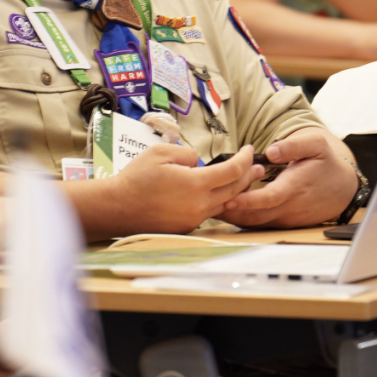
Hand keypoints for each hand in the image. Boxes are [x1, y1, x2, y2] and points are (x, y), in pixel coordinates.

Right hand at [109, 144, 264, 234]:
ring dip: (238, 190)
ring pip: (225, 203)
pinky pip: (210, 212)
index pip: (233, 170)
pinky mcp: (187, 227)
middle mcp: (200, 205)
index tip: (249, 149)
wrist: (118, 208)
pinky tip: (220, 194)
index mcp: (196, 184)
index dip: (245, 158)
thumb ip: (187, 153)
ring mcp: (194, 218)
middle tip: (258, 166)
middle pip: (235, 190)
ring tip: (246, 180)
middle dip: (249, 175)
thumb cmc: (136, 178)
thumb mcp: (161, 153)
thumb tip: (198, 162)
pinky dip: (220, 201)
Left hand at [222, 127, 357, 228]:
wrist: (344, 187)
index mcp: (295, 187)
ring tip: (210, 208)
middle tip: (206, 205)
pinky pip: (261, 225)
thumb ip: (293, 146)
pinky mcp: (285, 223)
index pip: (269, 198)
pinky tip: (226, 213)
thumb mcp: (315, 145)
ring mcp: (287, 218)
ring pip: (256, 222)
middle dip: (231, 212)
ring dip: (234, 218)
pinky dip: (243, 221)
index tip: (229, 198)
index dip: (248, 200)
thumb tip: (273, 150)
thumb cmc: (326, 162)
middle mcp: (290, 207)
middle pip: (256, 215)